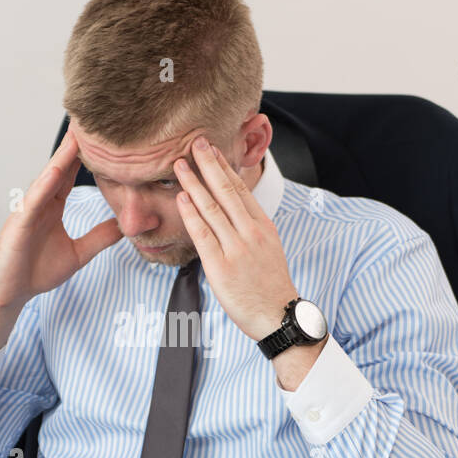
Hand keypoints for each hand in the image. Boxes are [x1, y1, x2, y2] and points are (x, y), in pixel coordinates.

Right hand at [0, 126, 121, 308]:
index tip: (102, 137)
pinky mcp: (20, 222)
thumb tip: (122, 227)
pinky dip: (46, 183)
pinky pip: (34, 199)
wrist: (10, 292)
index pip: (72, 174)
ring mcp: (28, 209)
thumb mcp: (78, 254)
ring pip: (48, 176)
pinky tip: (57, 169)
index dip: (85, 155)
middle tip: (90, 119)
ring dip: (62, 155)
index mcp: (53, 207)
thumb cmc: (35, 272)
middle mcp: (40, 202)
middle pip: (61, 167)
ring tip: (77, 134)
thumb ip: (98, 238)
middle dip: (75, 144)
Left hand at [172, 137, 297, 340]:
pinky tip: (181, 197)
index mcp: (263, 226)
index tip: (211, 150)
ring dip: (194, 183)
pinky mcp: (221, 266)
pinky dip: (191, 214)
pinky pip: (203, 234)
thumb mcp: (267, 248)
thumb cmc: (270, 285)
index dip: (223, 167)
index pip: (241, 189)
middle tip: (194, 142)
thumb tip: (231, 210)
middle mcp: (251, 232)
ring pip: (212, 208)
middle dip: (208, 164)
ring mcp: (236, 248)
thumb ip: (249, 228)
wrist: (278, 315)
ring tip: (180, 164)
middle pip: (226, 191)